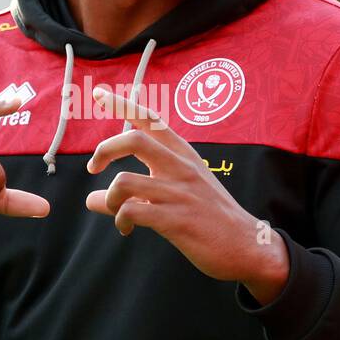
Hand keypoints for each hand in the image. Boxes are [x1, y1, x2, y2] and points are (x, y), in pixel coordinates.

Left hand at [83, 86, 288, 303]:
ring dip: (110, 199)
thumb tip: (91, 199)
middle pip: (134, 140)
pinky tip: (126, 229)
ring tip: (118, 212)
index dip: (123, 105)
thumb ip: (137, 193)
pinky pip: (132, 212)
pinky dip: (121, 220)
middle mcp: (182, 168)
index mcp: (184, 156)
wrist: (248, 246)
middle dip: (104, 150)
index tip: (100, 93)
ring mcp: (180, 193)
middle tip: (93, 167)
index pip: (151, 121)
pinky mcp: (177, 219)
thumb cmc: (211, 218)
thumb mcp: (178, 195)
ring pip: (125, 182)